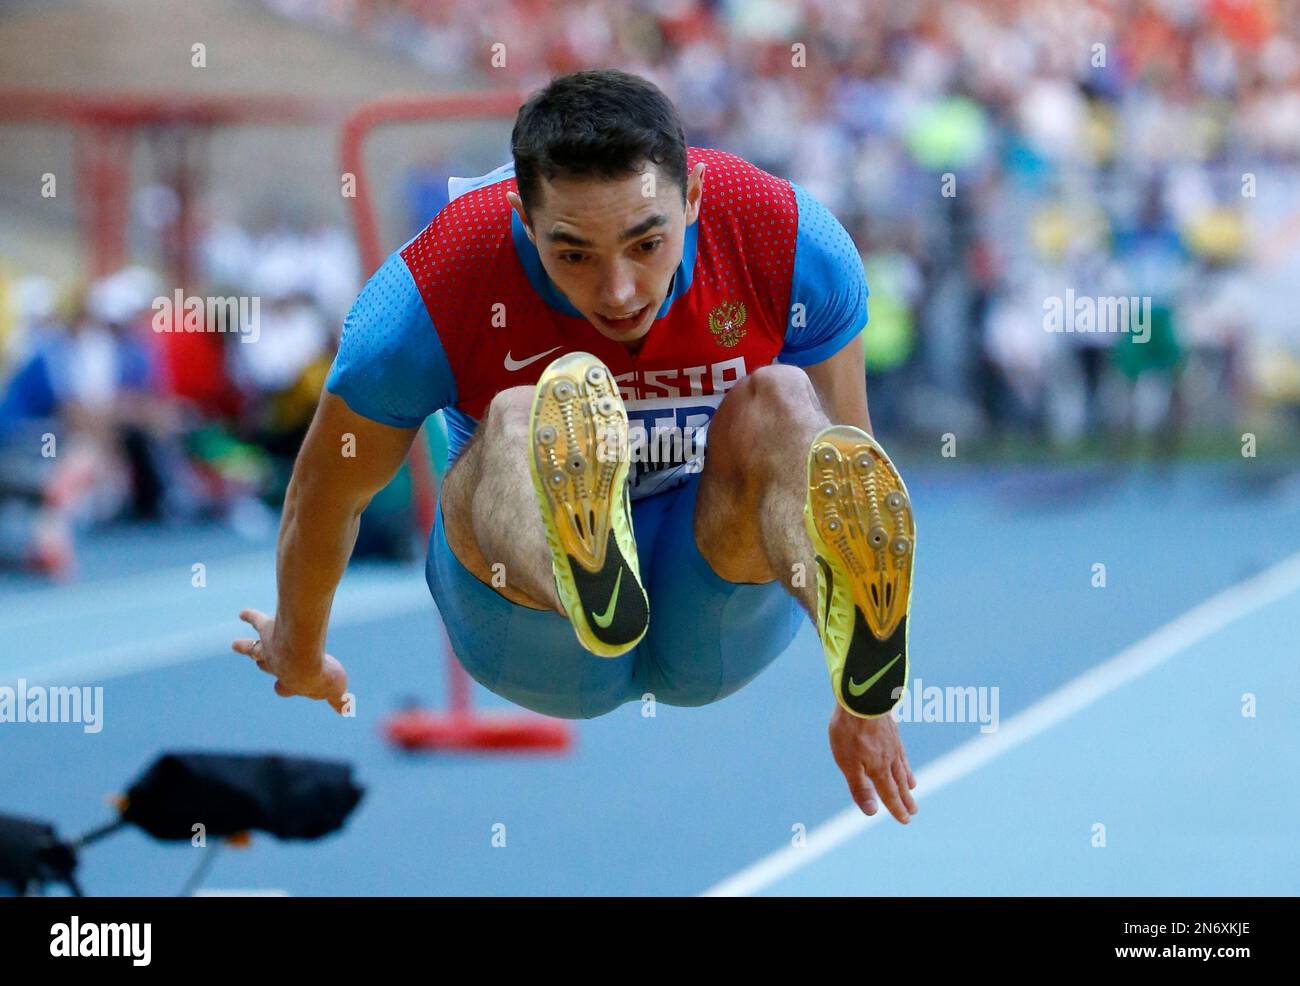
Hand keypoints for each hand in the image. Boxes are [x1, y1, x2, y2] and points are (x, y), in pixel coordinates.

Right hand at [232, 609, 349, 713]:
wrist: (303, 658)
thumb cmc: (320, 674)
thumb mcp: (335, 689)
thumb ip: (339, 700)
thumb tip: (346, 710)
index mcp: (291, 680)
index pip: (284, 687)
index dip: (284, 687)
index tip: (281, 687)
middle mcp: (277, 665)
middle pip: (266, 666)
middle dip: (263, 665)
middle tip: (257, 663)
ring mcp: (270, 648)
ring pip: (253, 649)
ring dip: (245, 646)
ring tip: (234, 644)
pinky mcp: (269, 630)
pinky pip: (256, 621)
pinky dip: (250, 616)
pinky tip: (243, 613)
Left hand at [829, 704, 917, 822]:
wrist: (862, 697)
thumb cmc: (851, 731)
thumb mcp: (848, 763)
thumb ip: (860, 788)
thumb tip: (873, 812)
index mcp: (878, 769)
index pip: (889, 794)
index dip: (896, 808)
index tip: (905, 820)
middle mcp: (889, 758)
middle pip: (898, 782)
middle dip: (905, 798)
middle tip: (914, 810)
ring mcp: (892, 742)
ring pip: (901, 766)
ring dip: (906, 779)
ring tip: (912, 787)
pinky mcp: (891, 729)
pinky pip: (900, 750)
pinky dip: (904, 759)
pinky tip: (901, 756)